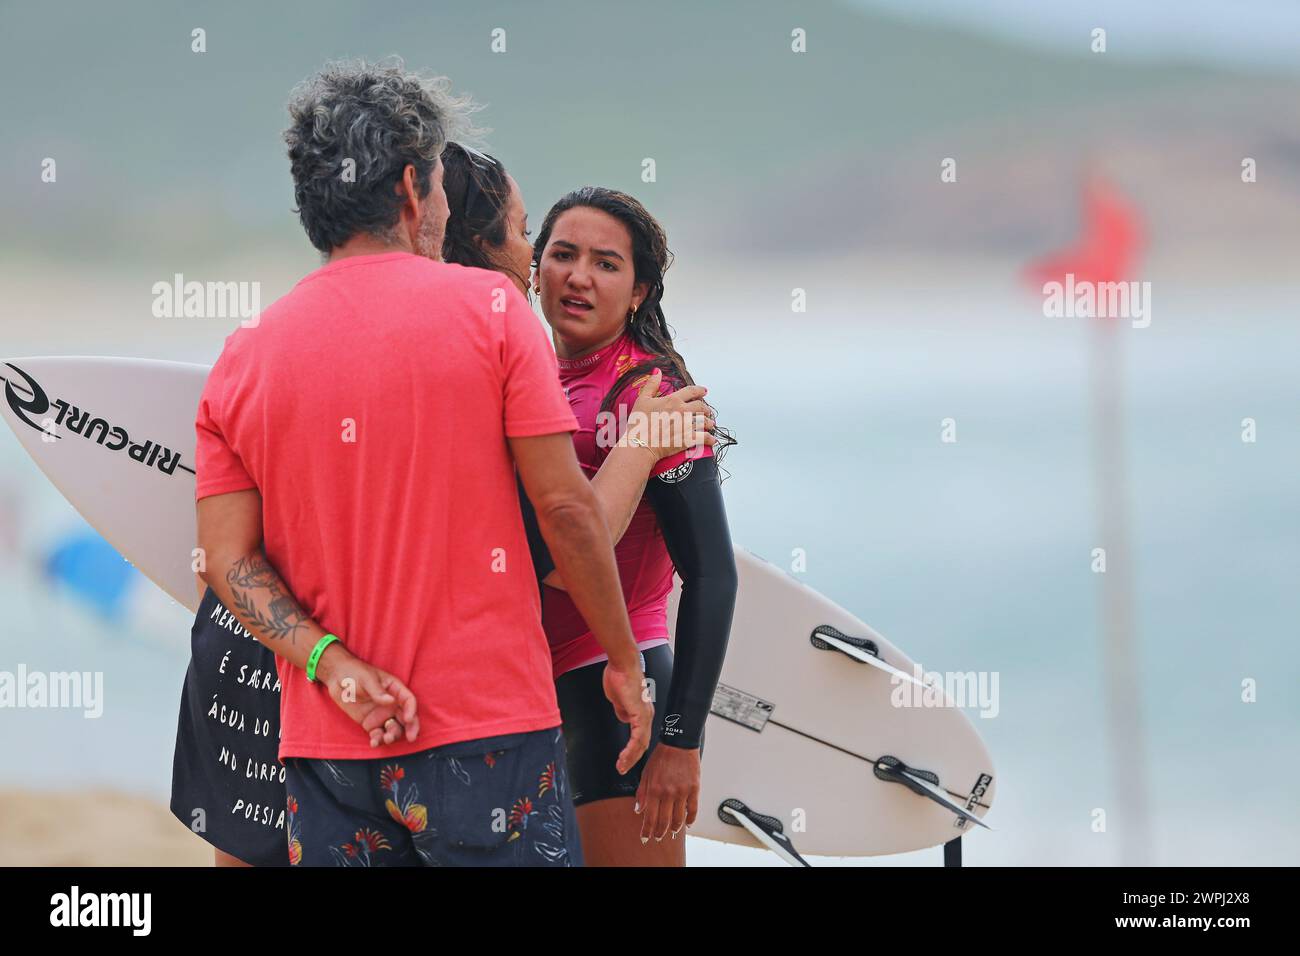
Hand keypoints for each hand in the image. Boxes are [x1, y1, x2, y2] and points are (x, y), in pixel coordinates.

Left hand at [317, 643, 419, 747]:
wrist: (336, 678)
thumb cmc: (354, 673)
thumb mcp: (366, 679)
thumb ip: (378, 691)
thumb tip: (391, 701)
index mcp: (394, 689)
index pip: (408, 700)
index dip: (411, 710)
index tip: (407, 719)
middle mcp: (391, 704)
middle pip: (406, 717)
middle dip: (411, 728)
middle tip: (411, 737)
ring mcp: (381, 714)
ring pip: (393, 728)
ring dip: (393, 736)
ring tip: (386, 739)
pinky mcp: (370, 723)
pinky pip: (378, 734)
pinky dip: (378, 740)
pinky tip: (374, 743)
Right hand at [602, 659, 653, 773]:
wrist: (622, 664)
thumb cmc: (620, 676)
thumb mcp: (618, 699)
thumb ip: (622, 710)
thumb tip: (623, 719)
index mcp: (641, 712)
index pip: (640, 736)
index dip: (633, 750)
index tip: (623, 760)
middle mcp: (646, 715)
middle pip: (642, 743)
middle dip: (632, 758)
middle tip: (622, 769)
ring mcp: (644, 715)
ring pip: (641, 743)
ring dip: (630, 758)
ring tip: (621, 767)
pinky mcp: (639, 714)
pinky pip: (636, 737)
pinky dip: (630, 750)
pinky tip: (623, 758)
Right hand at [628, 369, 715, 459]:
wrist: (640, 444)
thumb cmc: (639, 422)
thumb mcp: (642, 399)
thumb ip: (651, 384)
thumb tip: (657, 371)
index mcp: (673, 400)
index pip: (691, 391)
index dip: (700, 390)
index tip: (704, 391)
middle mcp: (683, 411)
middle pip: (701, 406)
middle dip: (705, 408)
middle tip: (707, 410)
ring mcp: (687, 425)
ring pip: (704, 421)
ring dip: (709, 422)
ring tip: (710, 424)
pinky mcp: (688, 439)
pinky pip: (704, 437)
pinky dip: (709, 439)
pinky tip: (711, 439)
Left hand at [635, 743, 699, 842]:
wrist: (679, 743)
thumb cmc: (661, 757)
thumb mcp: (646, 773)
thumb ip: (642, 793)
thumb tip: (638, 810)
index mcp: (654, 790)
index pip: (650, 817)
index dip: (647, 831)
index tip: (645, 838)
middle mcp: (668, 793)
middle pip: (664, 821)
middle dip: (660, 833)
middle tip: (658, 838)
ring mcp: (682, 792)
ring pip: (679, 818)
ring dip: (675, 828)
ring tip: (672, 832)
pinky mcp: (694, 789)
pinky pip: (693, 809)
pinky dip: (690, 819)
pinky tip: (687, 824)